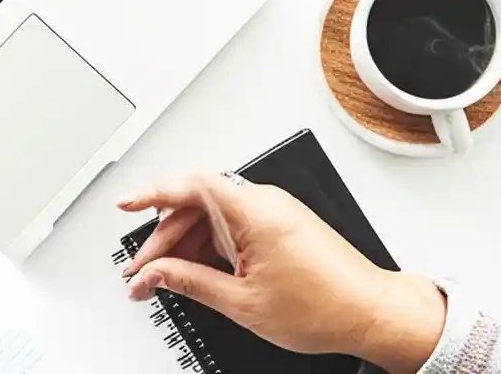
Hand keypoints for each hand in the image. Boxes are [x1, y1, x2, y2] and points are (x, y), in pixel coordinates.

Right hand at [117, 174, 445, 373]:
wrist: (372, 314)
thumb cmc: (326, 306)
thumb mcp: (242, 301)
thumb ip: (190, 282)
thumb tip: (156, 274)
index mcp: (254, 211)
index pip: (190, 186)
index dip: (152, 193)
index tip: (127, 204)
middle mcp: (264, 202)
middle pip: (195, 207)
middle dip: (162, 241)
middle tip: (141, 272)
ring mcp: (274, 212)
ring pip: (212, 219)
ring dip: (185, 246)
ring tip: (164, 279)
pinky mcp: (280, 225)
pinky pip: (232, 226)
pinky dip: (209, 247)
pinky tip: (195, 272)